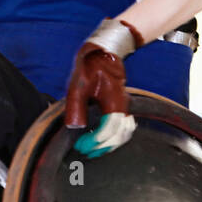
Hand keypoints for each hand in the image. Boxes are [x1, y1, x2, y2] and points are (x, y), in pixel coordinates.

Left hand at [64, 19, 142, 157]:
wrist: (104, 52)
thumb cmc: (91, 66)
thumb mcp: (78, 85)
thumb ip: (76, 107)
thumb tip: (75, 127)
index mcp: (113, 101)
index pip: (108, 129)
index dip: (95, 141)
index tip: (81, 145)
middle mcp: (123, 105)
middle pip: (119, 135)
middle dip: (102, 146)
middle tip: (85, 150)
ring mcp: (125, 106)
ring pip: (125, 133)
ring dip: (110, 144)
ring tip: (94, 149)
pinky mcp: (122, 105)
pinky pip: (126, 127)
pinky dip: (117, 137)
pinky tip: (104, 140)